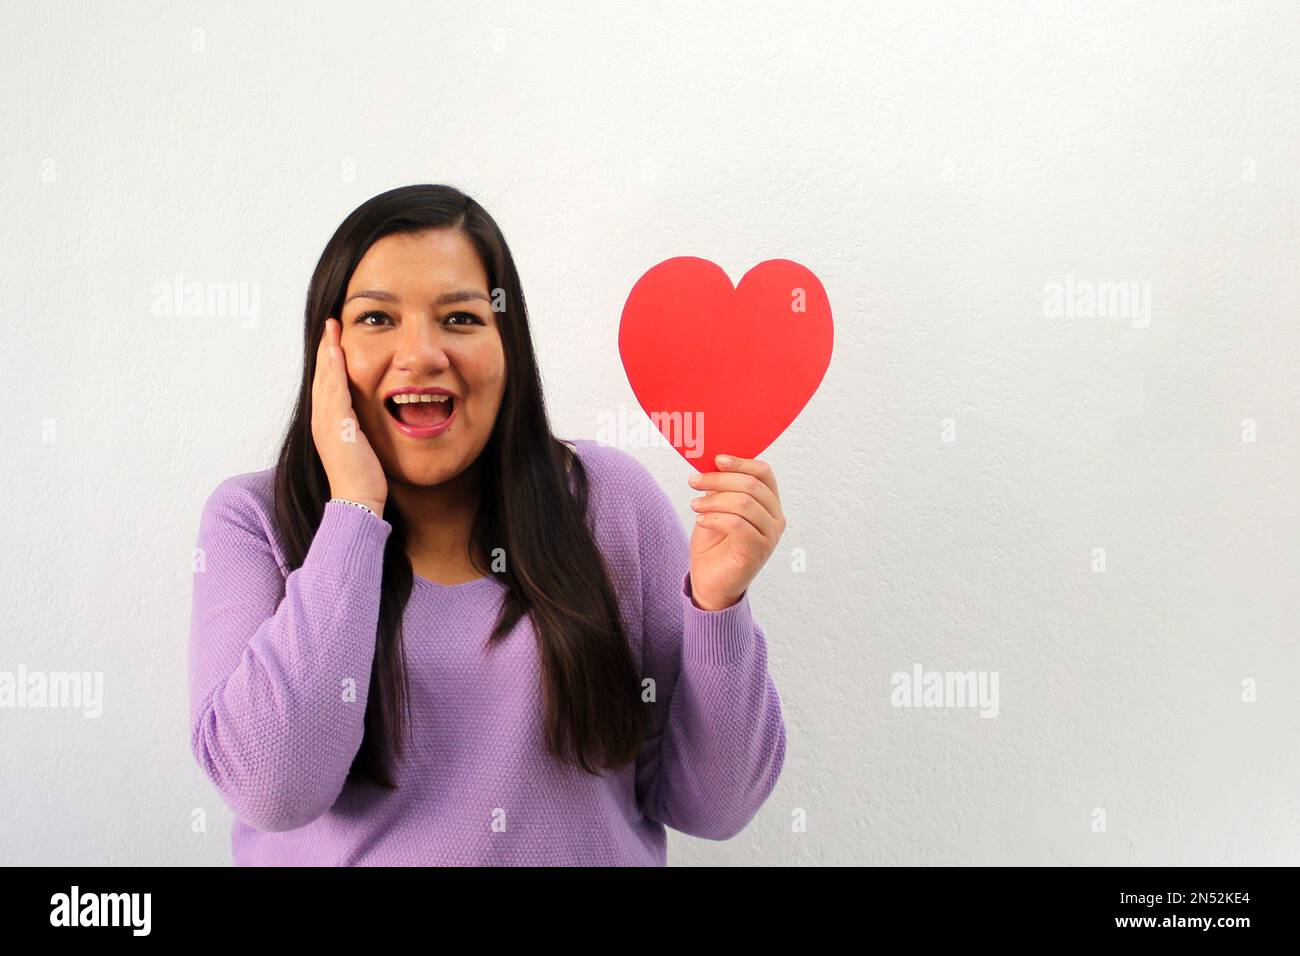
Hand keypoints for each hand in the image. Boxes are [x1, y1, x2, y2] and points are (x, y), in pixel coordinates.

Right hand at [311, 318, 386, 515]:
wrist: (358, 502)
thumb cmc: (365, 481)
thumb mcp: (363, 448)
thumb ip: (363, 432)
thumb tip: (370, 424)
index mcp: (328, 425)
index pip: (328, 385)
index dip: (330, 361)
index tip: (335, 339)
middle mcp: (322, 420)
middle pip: (322, 376)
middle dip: (326, 348)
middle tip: (330, 324)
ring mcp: (326, 423)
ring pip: (325, 378)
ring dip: (328, 351)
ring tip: (332, 327)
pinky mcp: (335, 426)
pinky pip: (333, 391)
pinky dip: (333, 369)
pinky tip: (337, 351)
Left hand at [686, 454, 785, 610]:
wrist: (711, 583)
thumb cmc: (715, 544)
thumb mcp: (717, 508)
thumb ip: (721, 488)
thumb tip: (714, 463)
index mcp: (769, 503)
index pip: (764, 473)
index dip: (740, 462)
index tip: (716, 459)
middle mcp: (776, 518)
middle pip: (751, 485)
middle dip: (719, 479)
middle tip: (694, 481)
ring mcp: (770, 536)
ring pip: (744, 503)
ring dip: (713, 500)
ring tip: (694, 505)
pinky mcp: (758, 551)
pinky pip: (737, 524)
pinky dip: (715, 518)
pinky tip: (701, 520)